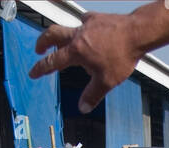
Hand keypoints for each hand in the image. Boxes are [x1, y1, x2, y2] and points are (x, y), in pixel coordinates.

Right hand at [29, 12, 143, 112]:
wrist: (135, 33)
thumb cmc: (121, 57)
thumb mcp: (106, 82)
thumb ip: (92, 95)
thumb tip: (82, 108)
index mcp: (77, 52)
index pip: (53, 61)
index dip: (41, 68)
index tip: (33, 73)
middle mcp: (78, 36)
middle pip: (52, 35)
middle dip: (43, 42)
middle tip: (39, 49)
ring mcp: (87, 24)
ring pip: (68, 28)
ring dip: (62, 36)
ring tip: (64, 44)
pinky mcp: (97, 18)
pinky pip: (85, 22)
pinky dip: (83, 28)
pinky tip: (88, 33)